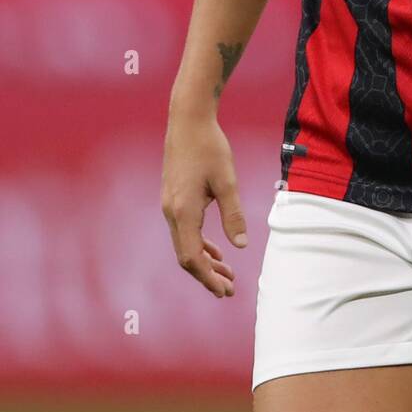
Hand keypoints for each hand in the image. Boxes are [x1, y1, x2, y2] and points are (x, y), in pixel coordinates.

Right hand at [161, 109, 247, 296]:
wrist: (188, 120)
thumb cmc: (209, 147)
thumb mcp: (227, 181)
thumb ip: (233, 214)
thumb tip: (241, 246)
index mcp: (183, 212)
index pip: (192, 257)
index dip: (208, 277)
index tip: (224, 291)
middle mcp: (171, 212)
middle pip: (186, 256)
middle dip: (207, 275)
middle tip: (229, 290)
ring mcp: (170, 205)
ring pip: (185, 244)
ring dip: (205, 261)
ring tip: (227, 274)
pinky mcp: (174, 198)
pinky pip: (184, 231)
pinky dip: (200, 244)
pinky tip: (216, 249)